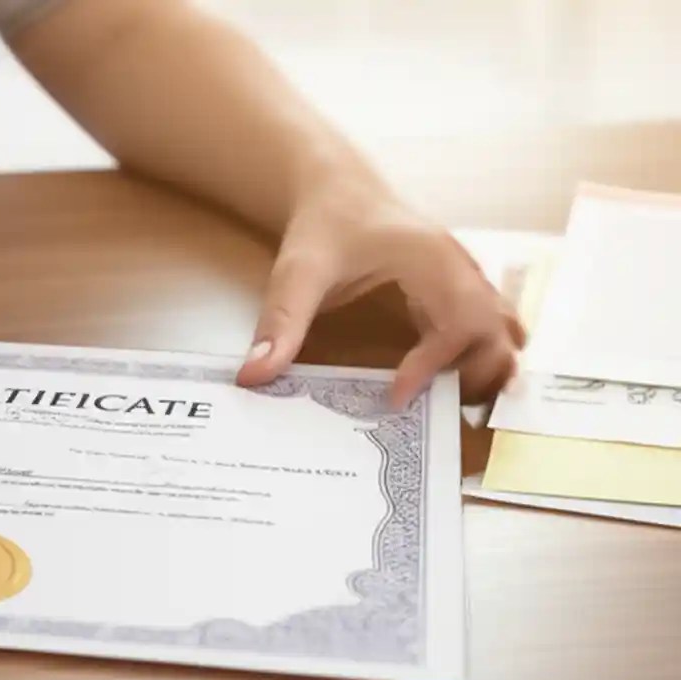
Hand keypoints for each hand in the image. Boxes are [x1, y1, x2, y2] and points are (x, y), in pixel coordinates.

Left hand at [235, 183, 524, 407]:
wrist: (337, 188)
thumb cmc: (323, 226)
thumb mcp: (296, 272)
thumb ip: (279, 322)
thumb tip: (252, 378)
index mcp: (432, 260)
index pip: (458, 322)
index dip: (433, 366)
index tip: (395, 398)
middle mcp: (461, 270)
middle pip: (500, 334)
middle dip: (477, 377)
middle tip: (434, 412)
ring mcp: (467, 279)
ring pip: (505, 332)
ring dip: (487, 371)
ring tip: (447, 405)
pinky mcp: (460, 291)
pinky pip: (490, 329)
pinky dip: (480, 359)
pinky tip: (448, 386)